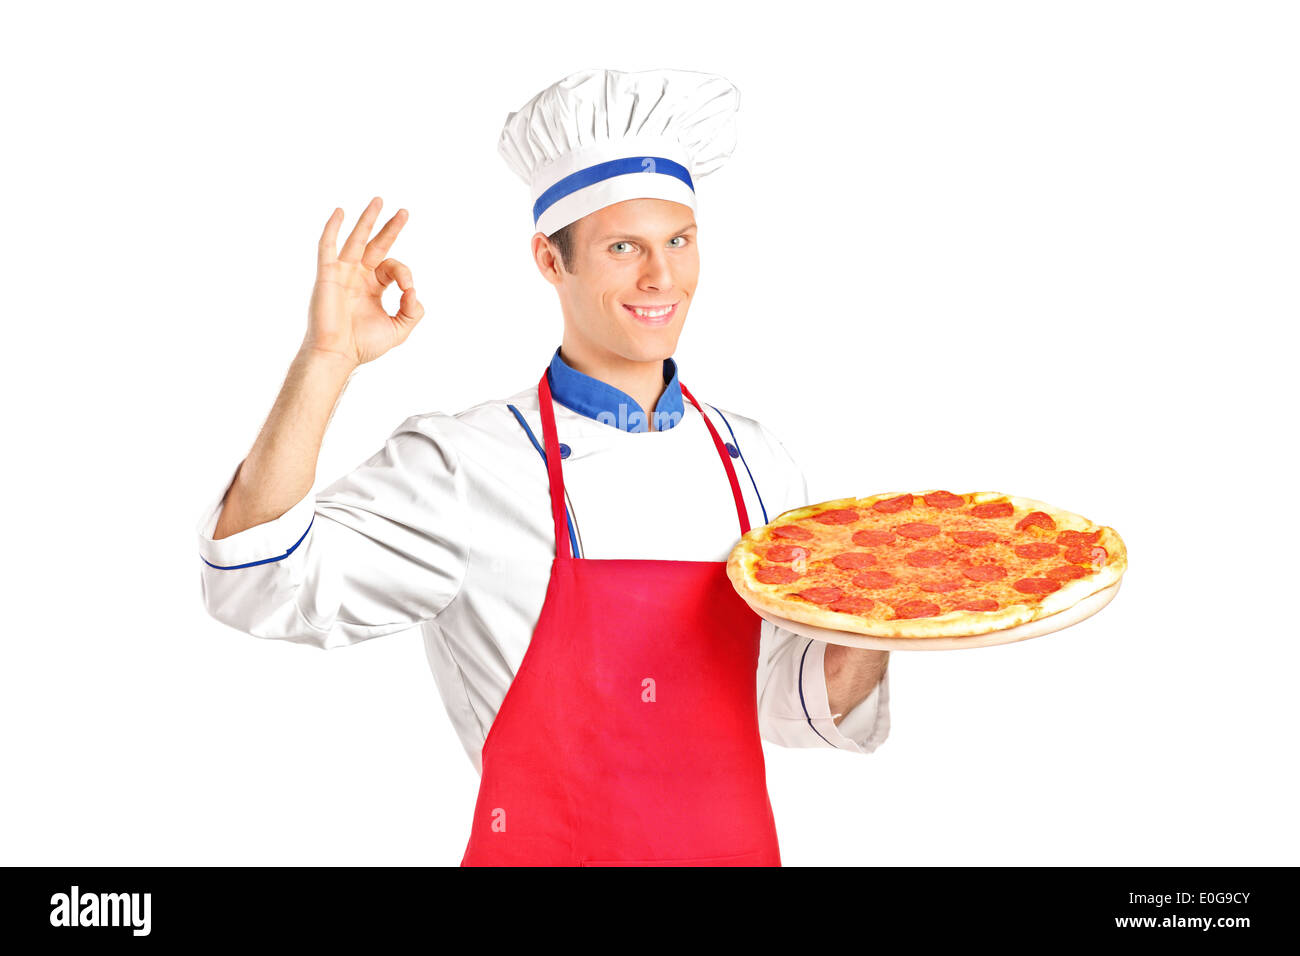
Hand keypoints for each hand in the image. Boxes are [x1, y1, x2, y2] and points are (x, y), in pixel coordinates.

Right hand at [303, 197, 424, 366]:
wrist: (338, 353)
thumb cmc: (363, 344)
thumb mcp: (399, 329)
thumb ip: (412, 311)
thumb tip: (414, 291)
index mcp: (373, 287)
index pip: (393, 268)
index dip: (405, 274)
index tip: (409, 291)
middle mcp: (357, 276)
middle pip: (376, 245)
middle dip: (390, 228)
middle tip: (404, 212)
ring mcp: (342, 273)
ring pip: (356, 239)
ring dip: (367, 220)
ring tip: (379, 200)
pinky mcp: (327, 274)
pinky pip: (328, 246)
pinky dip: (332, 228)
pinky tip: (340, 212)